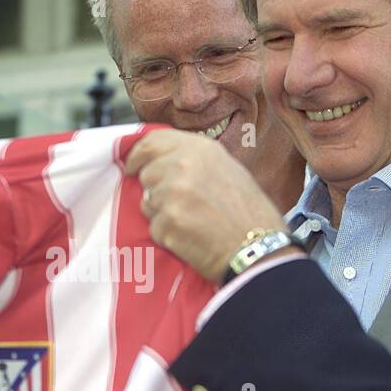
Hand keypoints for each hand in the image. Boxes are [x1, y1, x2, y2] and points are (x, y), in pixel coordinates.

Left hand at [126, 129, 288, 282]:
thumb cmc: (249, 213)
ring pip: (147, 203)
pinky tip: (192, 238)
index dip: (137, 155)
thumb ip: (193, 161)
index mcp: (200, 149)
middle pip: (147, 174)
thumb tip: (162, 163)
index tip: (132, 166)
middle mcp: (182, 166)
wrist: (258, 248)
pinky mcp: (167, 223)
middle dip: (155, 190)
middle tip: (180, 205)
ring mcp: (172, 195)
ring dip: (162, 214)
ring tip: (192, 222)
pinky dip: (168, 236)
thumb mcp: (227, 169)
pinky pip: (154, 229)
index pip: (152, 142)